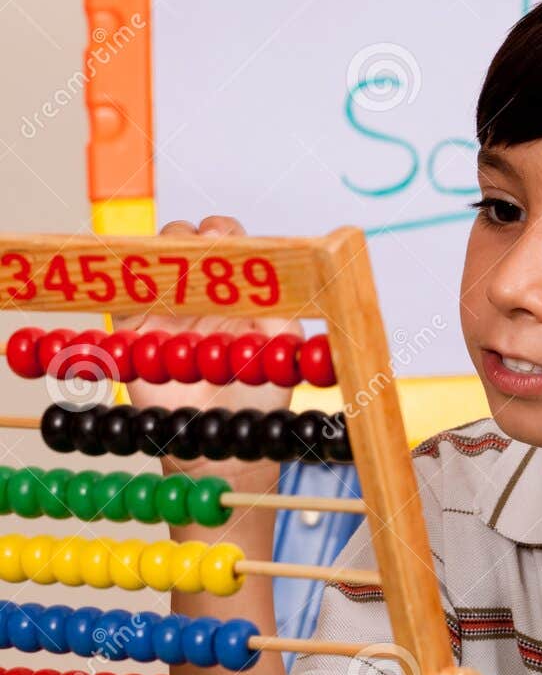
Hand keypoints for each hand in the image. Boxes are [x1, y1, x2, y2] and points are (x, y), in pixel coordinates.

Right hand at [125, 217, 299, 416]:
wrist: (223, 444)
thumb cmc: (258, 397)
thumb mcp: (283, 347)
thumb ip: (282, 308)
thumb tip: (284, 275)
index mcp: (233, 287)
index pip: (224, 238)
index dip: (223, 230)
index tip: (225, 238)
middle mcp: (196, 291)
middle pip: (183, 239)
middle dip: (189, 236)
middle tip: (201, 253)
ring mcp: (164, 308)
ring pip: (151, 259)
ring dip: (162, 255)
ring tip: (180, 276)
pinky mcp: (135, 331)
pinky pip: (123, 298)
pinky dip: (130, 285)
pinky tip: (150, 290)